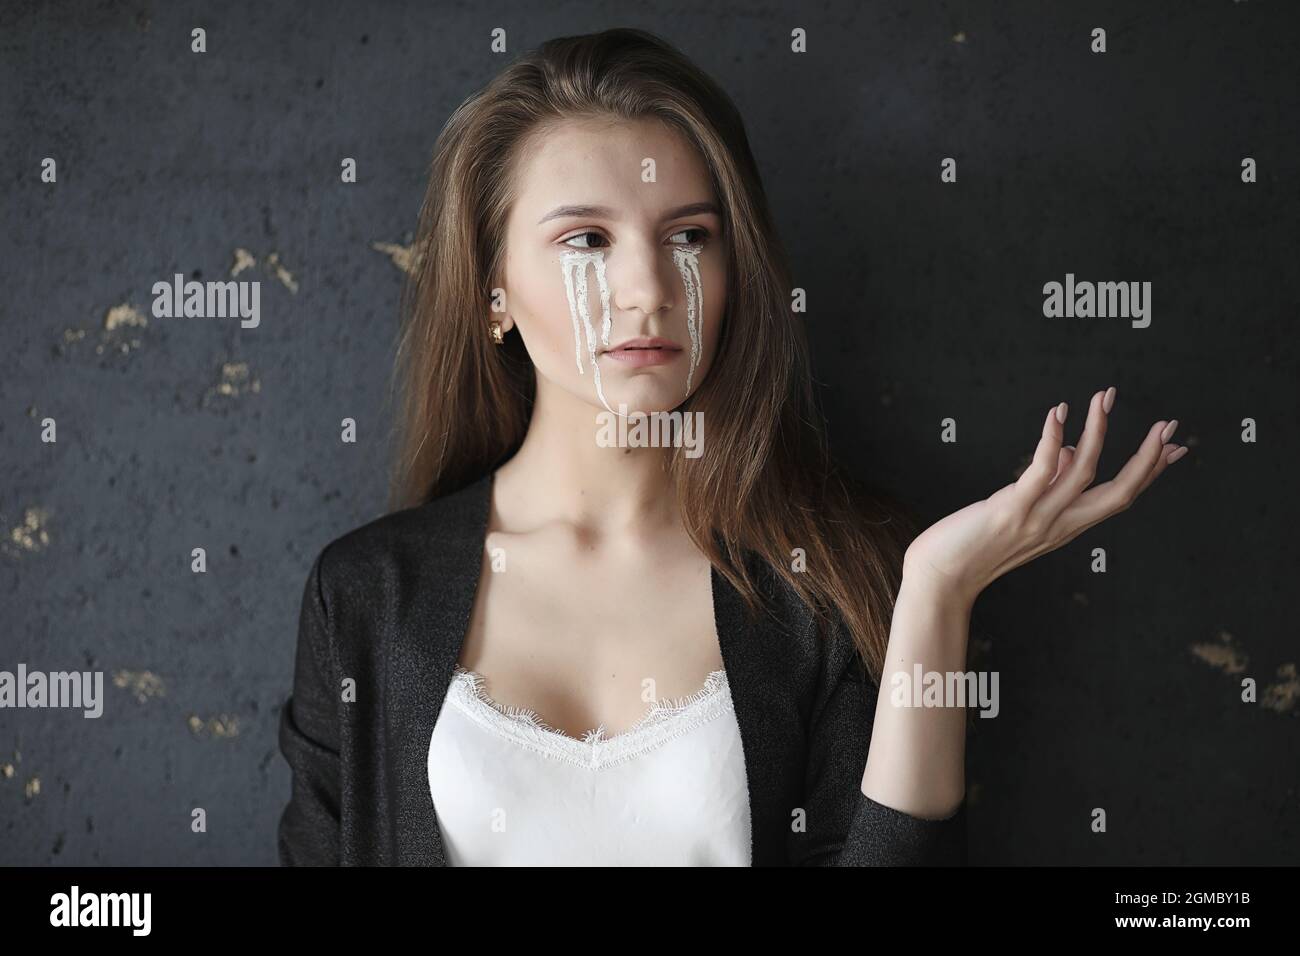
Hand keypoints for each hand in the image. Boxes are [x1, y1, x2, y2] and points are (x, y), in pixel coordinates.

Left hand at [902, 386, 1187, 609]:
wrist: (940, 579)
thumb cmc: (973, 542)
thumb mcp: (1019, 512)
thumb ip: (1048, 484)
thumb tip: (1070, 449)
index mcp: (1065, 527)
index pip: (1118, 498)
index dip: (1150, 473)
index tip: (1176, 448)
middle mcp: (1059, 526)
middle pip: (1118, 493)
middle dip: (1147, 458)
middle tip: (1169, 424)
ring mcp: (1037, 520)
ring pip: (1083, 473)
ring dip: (1098, 433)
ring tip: (1104, 398)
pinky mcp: (1011, 511)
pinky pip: (1041, 472)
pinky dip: (1053, 440)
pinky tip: (1058, 414)